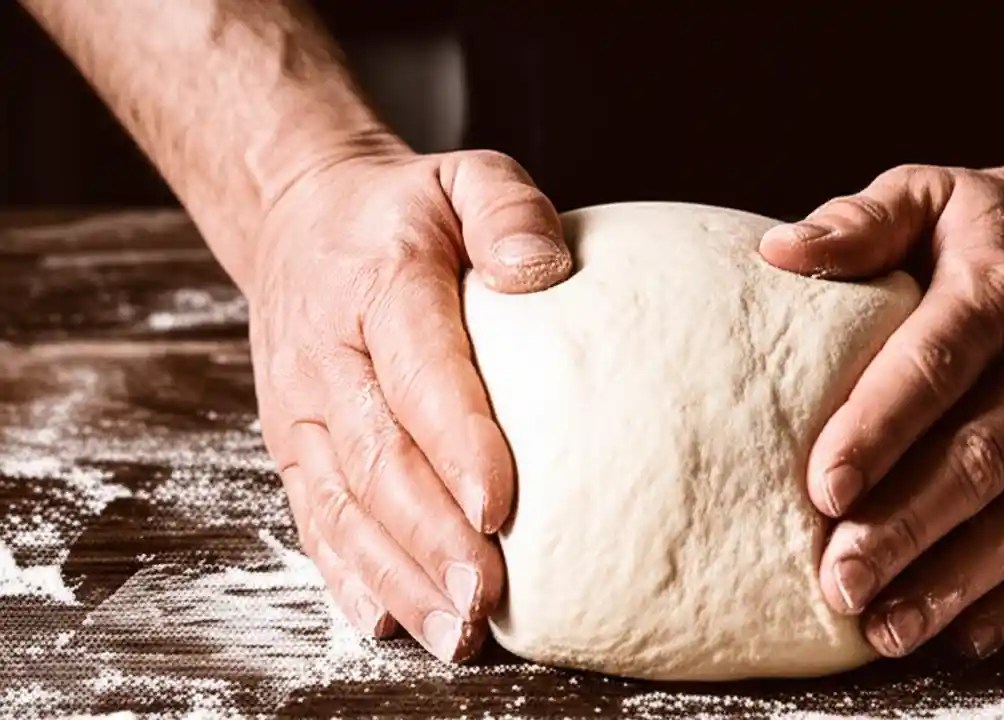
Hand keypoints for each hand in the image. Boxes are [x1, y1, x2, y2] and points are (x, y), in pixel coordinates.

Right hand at [248, 145, 570, 661]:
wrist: (302, 219)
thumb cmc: (407, 212)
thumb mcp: (467, 175)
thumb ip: (508, 208)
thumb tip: (541, 269)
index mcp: (377, 284)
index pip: (416, 370)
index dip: (455, 440)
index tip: (499, 504)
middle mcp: (327, 356)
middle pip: (377, 458)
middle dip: (431, 536)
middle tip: (485, 596)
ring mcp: (301, 409)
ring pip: (342, 505)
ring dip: (396, 575)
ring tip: (454, 630)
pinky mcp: (294, 445)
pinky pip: (314, 518)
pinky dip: (348, 575)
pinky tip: (388, 621)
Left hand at [760, 148, 1003, 658]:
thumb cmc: (1001, 221)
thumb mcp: (932, 192)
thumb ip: (860, 223)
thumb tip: (776, 253)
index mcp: (1002, 291)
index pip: (938, 364)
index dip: (881, 428)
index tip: (821, 487)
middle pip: (979, 458)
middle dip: (907, 527)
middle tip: (839, 582)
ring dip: (955, 581)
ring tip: (885, 629)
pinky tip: (962, 635)